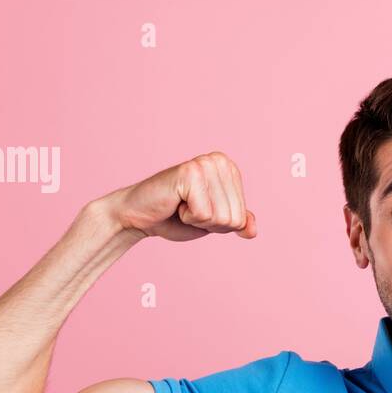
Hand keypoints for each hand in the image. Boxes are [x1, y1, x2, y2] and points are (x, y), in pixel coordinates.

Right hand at [107, 152, 257, 241]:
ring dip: (199, 220)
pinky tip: (175, 203)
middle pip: (234, 217)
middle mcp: (220, 161)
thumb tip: (253, 231)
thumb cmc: (174, 217)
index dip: (218, 224)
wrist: (139, 217)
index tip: (198, 210)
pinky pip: (204, 214)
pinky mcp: (190, 173)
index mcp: (229, 169)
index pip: (241, 216)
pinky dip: (188, 217)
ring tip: (182, 205)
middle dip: (210, 223)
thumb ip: (235, 222)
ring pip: (222, 217)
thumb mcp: (213, 223)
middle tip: (187, 209)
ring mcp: (205, 164)